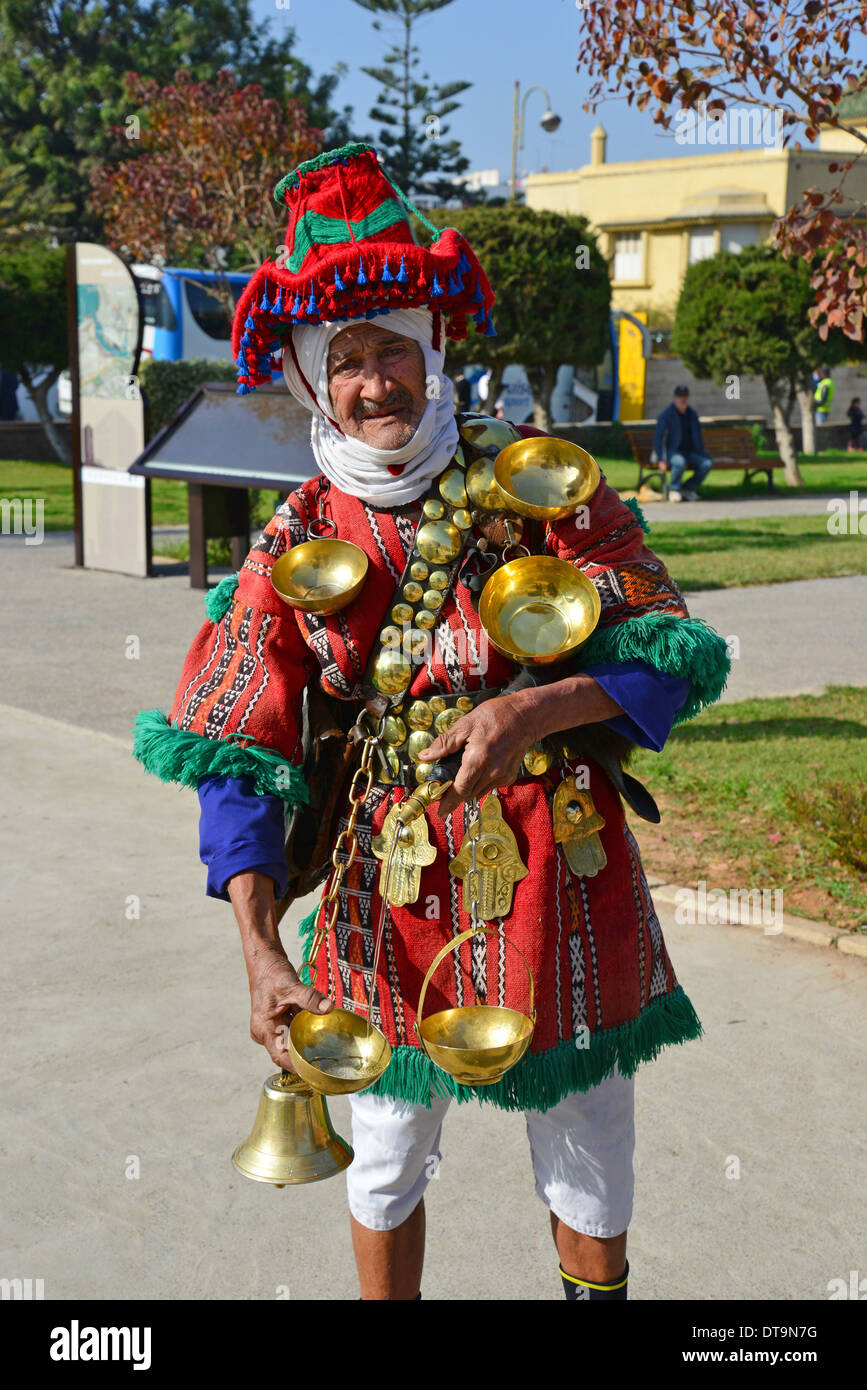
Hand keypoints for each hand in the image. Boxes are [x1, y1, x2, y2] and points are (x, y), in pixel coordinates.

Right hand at [247, 947, 332, 1072]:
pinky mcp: (279, 1019)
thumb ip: (308, 997)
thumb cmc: (271, 972)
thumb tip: (327, 1007)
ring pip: (291, 1041)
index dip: (296, 1067)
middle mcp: (266, 1031)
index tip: (313, 1073)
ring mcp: (272, 1026)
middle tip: (327, 1064)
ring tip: (328, 1052)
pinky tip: (321, 1032)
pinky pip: (293, 1030)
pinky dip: (305, 1031)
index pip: (280, 1056)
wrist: (264, 958)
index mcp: (263, 1028)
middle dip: (304, 1057)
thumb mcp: (290, 985)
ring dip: (306, 1044)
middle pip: (286, 1051)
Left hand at [418, 696, 533, 816]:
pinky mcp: (509, 777)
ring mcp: (503, 776)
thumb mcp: (465, 725)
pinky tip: (477, 768)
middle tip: (443, 789)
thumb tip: (425, 756)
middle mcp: (493, 771)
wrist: (524, 717)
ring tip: (459, 774)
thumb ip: (444, 743)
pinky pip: (488, 786)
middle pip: (468, 794)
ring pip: (478, 792)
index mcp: (479, 758)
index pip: (461, 789)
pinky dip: (479, 782)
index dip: (449, 802)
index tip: (440, 812)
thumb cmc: (495, 716)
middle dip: (454, 795)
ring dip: (466, 789)